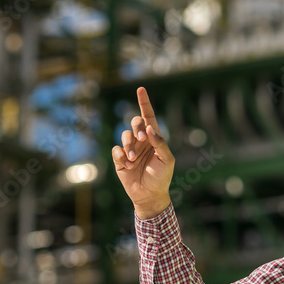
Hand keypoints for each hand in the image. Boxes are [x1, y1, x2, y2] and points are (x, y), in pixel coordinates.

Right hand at [111, 86, 174, 218]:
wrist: (150, 195)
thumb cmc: (161, 177)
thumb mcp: (167, 160)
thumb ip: (160, 143)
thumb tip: (149, 129)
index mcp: (154, 138)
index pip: (148, 117)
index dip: (144, 103)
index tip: (141, 89)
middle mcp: (141, 141)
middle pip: (134, 123)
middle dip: (136, 127)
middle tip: (142, 139)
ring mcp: (130, 149)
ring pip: (124, 136)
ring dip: (128, 146)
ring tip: (133, 159)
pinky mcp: (120, 159)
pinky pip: (116, 150)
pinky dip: (121, 156)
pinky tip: (128, 165)